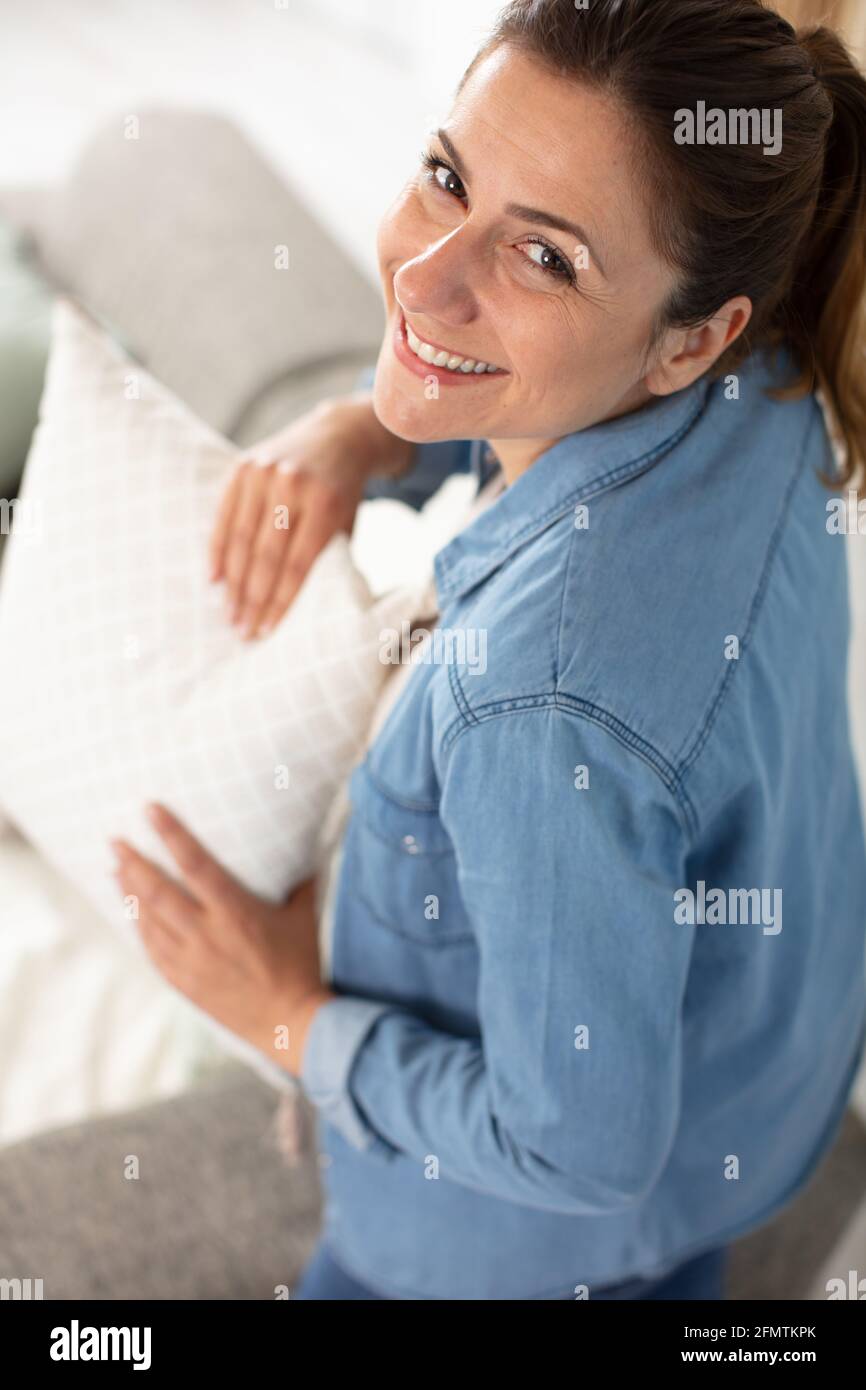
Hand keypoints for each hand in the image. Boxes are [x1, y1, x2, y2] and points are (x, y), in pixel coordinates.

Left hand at [110, 804, 333, 1076]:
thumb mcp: (304, 915)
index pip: (196, 865)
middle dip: (133, 863)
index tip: (151, 811)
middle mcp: (207, 935)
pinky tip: (132, 913)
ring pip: (148, 921)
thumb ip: (299, 879)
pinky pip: (152, 949)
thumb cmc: (301, 963)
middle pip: (158, 892)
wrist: (288, 1021)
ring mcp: (191, 961)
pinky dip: (139, 927)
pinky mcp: (184, 982)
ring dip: (129, 893)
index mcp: (235, 913)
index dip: (172, 835)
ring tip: (116, 870)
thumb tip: (303, 847)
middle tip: (115, 841)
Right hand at [209, 394, 412, 638]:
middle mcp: (293, 486)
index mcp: (326, 504)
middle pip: (266, 555)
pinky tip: (214, 579)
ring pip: (242, 538)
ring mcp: (264, 473)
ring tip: (229, 614)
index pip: (297, 565)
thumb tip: (299, 607)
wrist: (339, 435)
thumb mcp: (345, 523)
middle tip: (242, 631)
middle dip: (252, 599)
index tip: (267, 630)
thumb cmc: (344, 493)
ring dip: (233, 582)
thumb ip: (324, 556)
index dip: (280, 601)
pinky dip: (218, 549)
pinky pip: (224, 515)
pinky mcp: (243, 467)